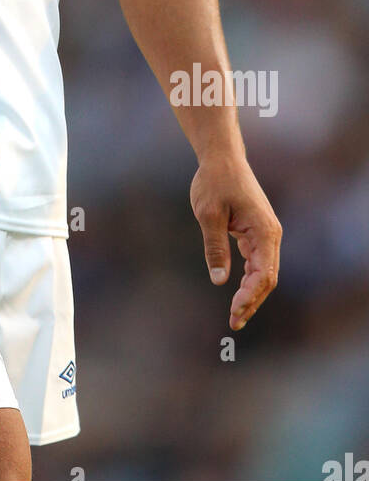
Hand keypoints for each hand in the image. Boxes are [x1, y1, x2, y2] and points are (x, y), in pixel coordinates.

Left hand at [190, 154, 280, 330]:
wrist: (222, 158)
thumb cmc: (215, 181)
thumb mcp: (209, 214)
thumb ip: (215, 247)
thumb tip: (219, 281)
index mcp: (264, 231)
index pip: (264, 274)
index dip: (250, 296)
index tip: (234, 311)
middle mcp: (271, 235)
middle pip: (267, 278)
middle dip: (252, 302)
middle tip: (234, 322)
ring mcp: (264, 234)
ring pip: (263, 272)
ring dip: (251, 294)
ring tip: (236, 315)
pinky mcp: (256, 232)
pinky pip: (257, 262)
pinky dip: (249, 279)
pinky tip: (237, 293)